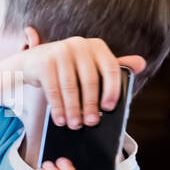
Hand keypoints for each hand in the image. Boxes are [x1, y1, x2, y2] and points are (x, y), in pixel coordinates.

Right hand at [2, 37, 144, 130]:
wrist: (29, 63)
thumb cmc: (63, 67)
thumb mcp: (87, 65)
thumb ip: (110, 67)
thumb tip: (141, 64)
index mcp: (95, 46)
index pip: (110, 68)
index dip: (111, 90)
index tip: (109, 108)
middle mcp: (79, 45)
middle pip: (89, 80)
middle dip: (90, 105)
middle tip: (91, 122)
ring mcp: (60, 52)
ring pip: (70, 87)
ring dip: (73, 110)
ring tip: (74, 124)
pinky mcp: (44, 62)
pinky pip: (53, 90)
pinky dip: (57, 108)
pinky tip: (60, 119)